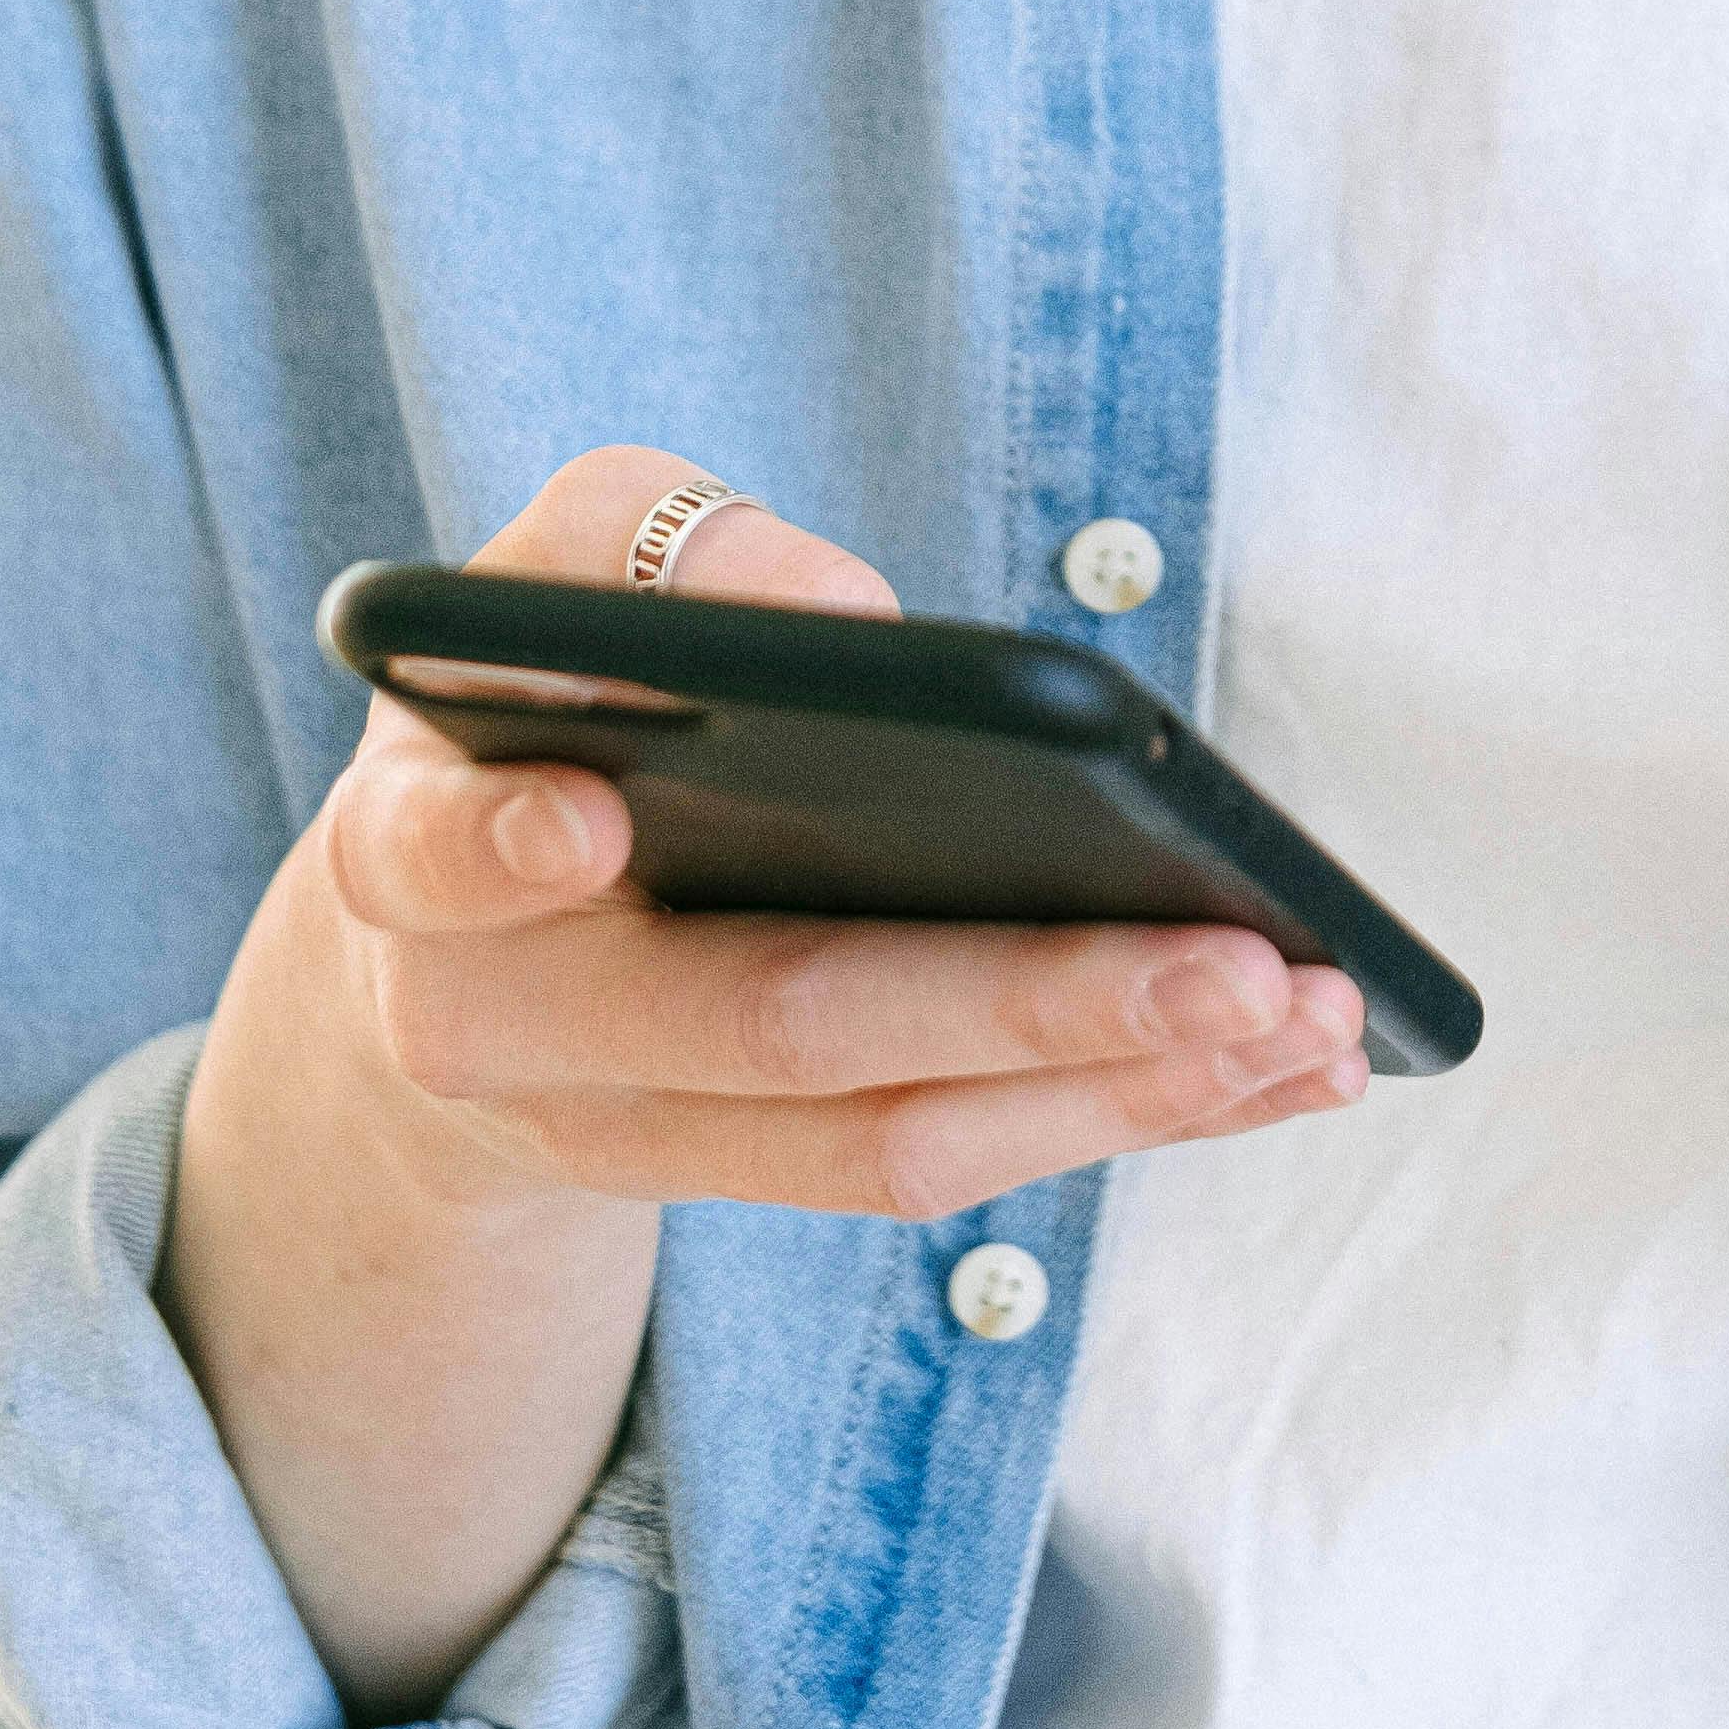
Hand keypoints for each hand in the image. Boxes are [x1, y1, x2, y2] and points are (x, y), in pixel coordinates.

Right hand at [320, 443, 1367, 1222]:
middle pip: (770, 1028)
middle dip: (1024, 1003)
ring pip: (884, 1146)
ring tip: (1309, 1019)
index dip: (499, 846)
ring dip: (1121, 1091)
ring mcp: (632, 1137)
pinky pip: (938, 1174)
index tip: (593, 816)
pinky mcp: (752, 1185)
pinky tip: (1273, 1071)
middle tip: (1240, 965)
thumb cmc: (534, 700)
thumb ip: (655, 543)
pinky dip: (1120, 1116)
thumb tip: (847, 605)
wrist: (437, 964)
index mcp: (418, 851)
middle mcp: (502, 1026)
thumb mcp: (543, 582)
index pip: (435, 854)